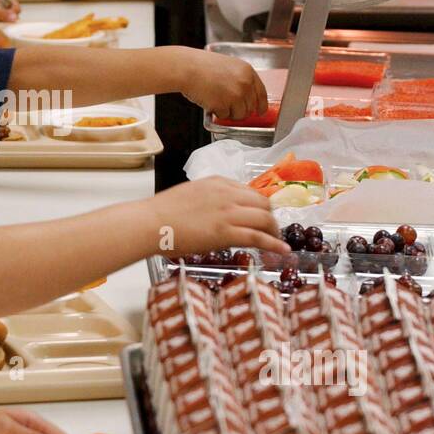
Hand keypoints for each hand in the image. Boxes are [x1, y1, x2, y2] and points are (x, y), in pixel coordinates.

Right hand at [152, 177, 287, 258]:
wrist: (151, 222)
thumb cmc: (162, 213)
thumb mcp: (191, 194)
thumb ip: (210, 199)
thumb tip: (218, 213)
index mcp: (219, 182)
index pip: (250, 192)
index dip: (259, 206)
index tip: (261, 216)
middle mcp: (228, 193)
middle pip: (263, 203)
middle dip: (270, 217)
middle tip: (271, 230)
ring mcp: (228, 212)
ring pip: (264, 218)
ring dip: (274, 231)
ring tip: (277, 242)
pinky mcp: (227, 232)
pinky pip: (258, 237)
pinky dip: (274, 244)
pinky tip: (282, 251)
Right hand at [177, 50, 268, 121]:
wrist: (186, 68)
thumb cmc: (201, 66)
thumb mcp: (229, 67)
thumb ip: (241, 80)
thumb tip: (246, 98)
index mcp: (248, 72)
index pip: (261, 94)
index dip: (261, 105)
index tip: (259, 112)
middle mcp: (245, 83)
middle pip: (250, 108)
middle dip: (240, 110)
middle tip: (228, 105)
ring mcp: (235, 95)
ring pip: (239, 115)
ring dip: (228, 112)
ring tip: (217, 100)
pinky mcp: (224, 105)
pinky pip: (225, 116)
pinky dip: (217, 112)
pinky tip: (210, 100)